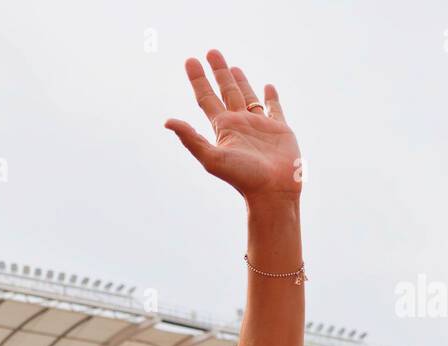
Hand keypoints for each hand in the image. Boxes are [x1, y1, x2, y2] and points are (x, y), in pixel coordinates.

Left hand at [165, 50, 301, 200]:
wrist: (273, 192)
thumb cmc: (242, 177)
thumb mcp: (212, 157)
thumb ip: (190, 139)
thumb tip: (167, 121)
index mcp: (222, 128)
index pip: (205, 98)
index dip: (198, 79)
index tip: (190, 60)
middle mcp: (238, 124)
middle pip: (225, 91)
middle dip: (218, 72)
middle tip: (211, 52)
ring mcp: (259, 126)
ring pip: (247, 96)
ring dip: (240, 81)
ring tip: (233, 66)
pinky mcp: (280, 129)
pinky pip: (275, 108)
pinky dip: (272, 97)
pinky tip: (268, 87)